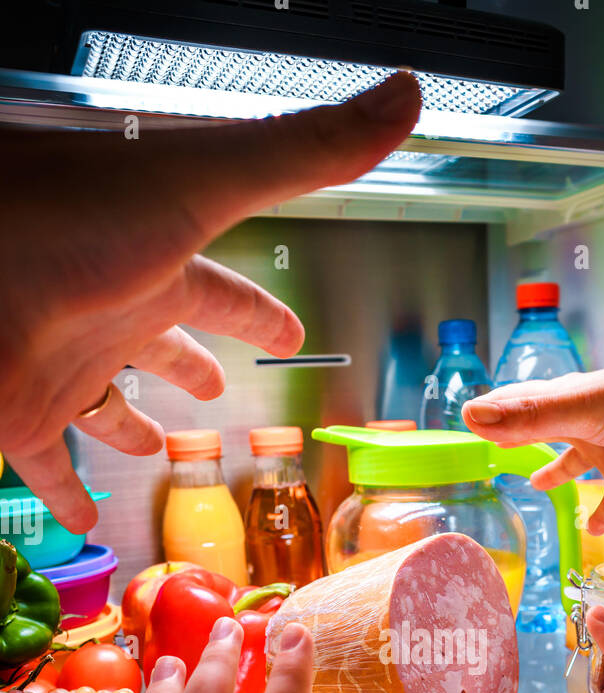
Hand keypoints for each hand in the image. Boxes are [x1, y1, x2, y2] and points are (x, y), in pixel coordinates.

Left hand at [0, 72, 420, 529]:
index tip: (287, 334)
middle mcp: (106, 312)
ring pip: (103, 405)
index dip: (258, 315)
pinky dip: (68, 493)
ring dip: (128, 427)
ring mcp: (60, 362)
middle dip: (190, 366)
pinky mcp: (20, 412)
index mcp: (155, 261)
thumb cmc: (66, 219)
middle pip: (158, 344)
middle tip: (215, 386)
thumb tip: (401, 99)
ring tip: (153, 448)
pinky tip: (83, 519)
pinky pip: (48, 463)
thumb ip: (299, 154)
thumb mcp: (202, 184)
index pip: (222, 292)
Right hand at [462, 353, 603, 531]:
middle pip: (546, 432)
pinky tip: (591, 528)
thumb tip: (471, 417)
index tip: (470, 420)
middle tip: (496, 451)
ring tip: (536, 486)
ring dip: (558, 474)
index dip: (496, 412)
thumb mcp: (578, 411)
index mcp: (567, 400)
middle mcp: (586, 422)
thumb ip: (526, 419)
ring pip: (577, 464)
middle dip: (522, 438)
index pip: (521, 403)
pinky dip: (603, 514)